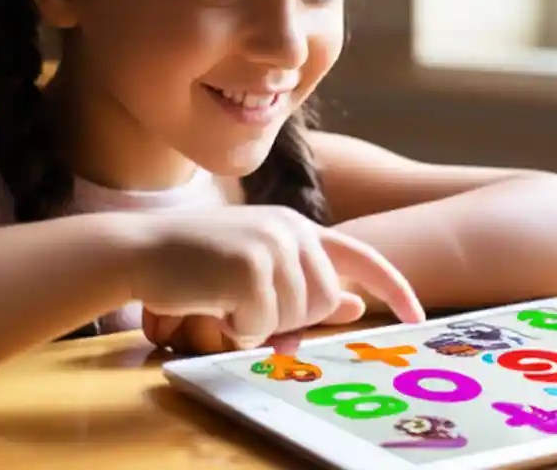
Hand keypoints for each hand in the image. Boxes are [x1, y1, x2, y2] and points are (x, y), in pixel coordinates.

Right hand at [126, 205, 423, 350]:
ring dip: (257, 326)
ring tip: (224, 300)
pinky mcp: (250, 268)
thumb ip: (304, 285)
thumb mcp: (256, 270)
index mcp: (296, 226)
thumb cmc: (195, 264)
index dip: (393, 287)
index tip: (416, 316)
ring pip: (294, 318)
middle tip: (248, 310)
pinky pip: (261, 326)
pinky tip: (213, 305)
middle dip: (290, 321)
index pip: (361, 255)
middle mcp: (291, 230)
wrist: (141, 250)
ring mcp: (272, 246)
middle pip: (323, 302)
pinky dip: (237, 330)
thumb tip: (351, 306)